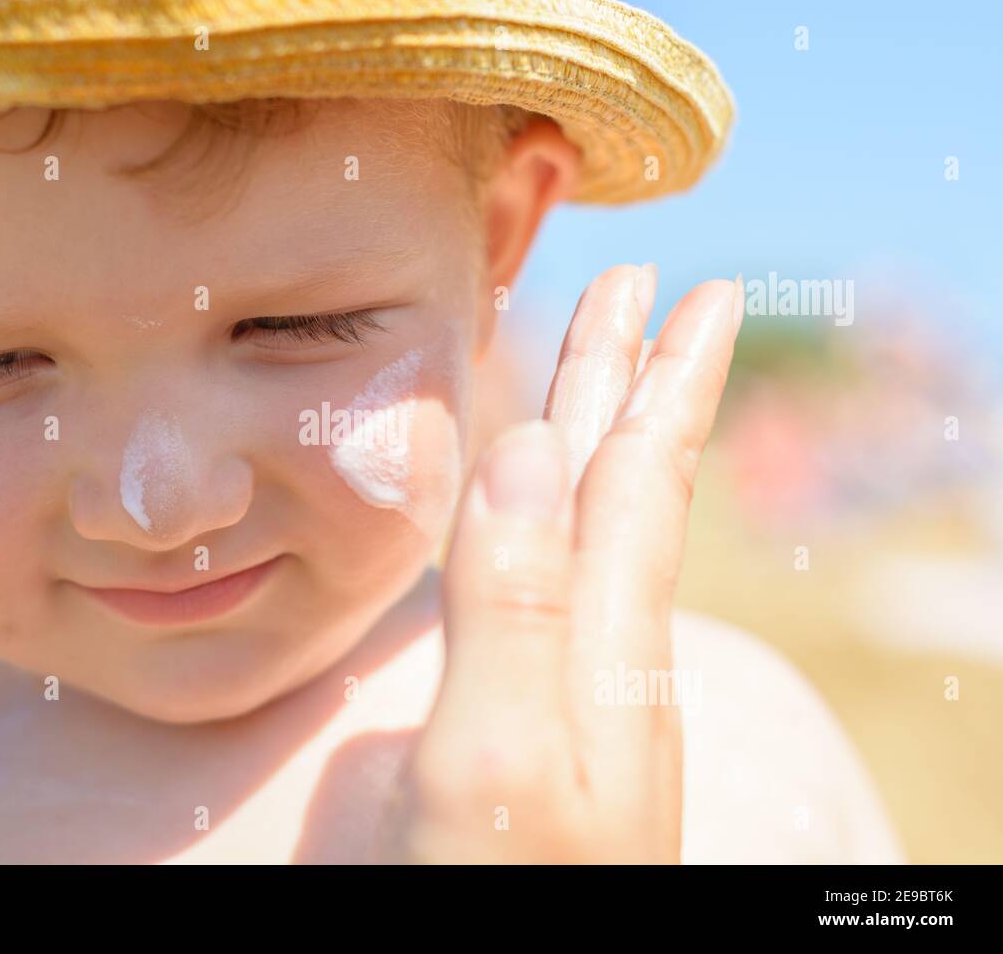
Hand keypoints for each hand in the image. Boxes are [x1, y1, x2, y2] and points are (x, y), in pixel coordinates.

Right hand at [373, 264, 744, 862]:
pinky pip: (555, 595)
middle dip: (634, 386)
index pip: (635, 483)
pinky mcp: (538, 736)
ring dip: (596, 449)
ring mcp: (575, 703)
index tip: (685, 286)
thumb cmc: (495, 893)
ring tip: (598, 388)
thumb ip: (512, 610)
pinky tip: (543, 537)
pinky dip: (553, 530)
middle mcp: (601, 665)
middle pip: (623, 493)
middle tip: (650, 291)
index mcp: (602, 654)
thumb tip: (520, 451)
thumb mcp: (495, 762)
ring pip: (591, 539)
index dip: (657, 381)